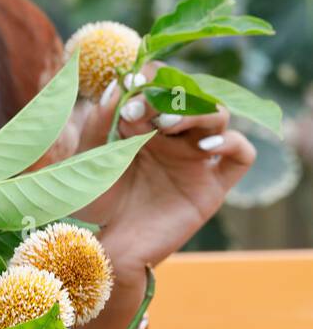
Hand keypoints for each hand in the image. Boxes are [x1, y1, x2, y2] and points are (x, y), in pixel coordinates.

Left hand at [73, 65, 256, 280]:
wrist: (107, 248)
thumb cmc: (95, 203)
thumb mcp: (87, 160)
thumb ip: (99, 124)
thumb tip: (115, 86)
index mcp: (144, 123)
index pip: (159, 84)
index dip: (148, 80)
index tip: (128, 86)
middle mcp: (173, 137)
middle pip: (191, 94)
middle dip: (168, 94)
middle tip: (140, 109)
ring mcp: (195, 159)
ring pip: (218, 116)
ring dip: (196, 111)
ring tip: (166, 125)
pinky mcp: (212, 187)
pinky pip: (241, 155)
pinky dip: (232, 142)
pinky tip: (205, 145)